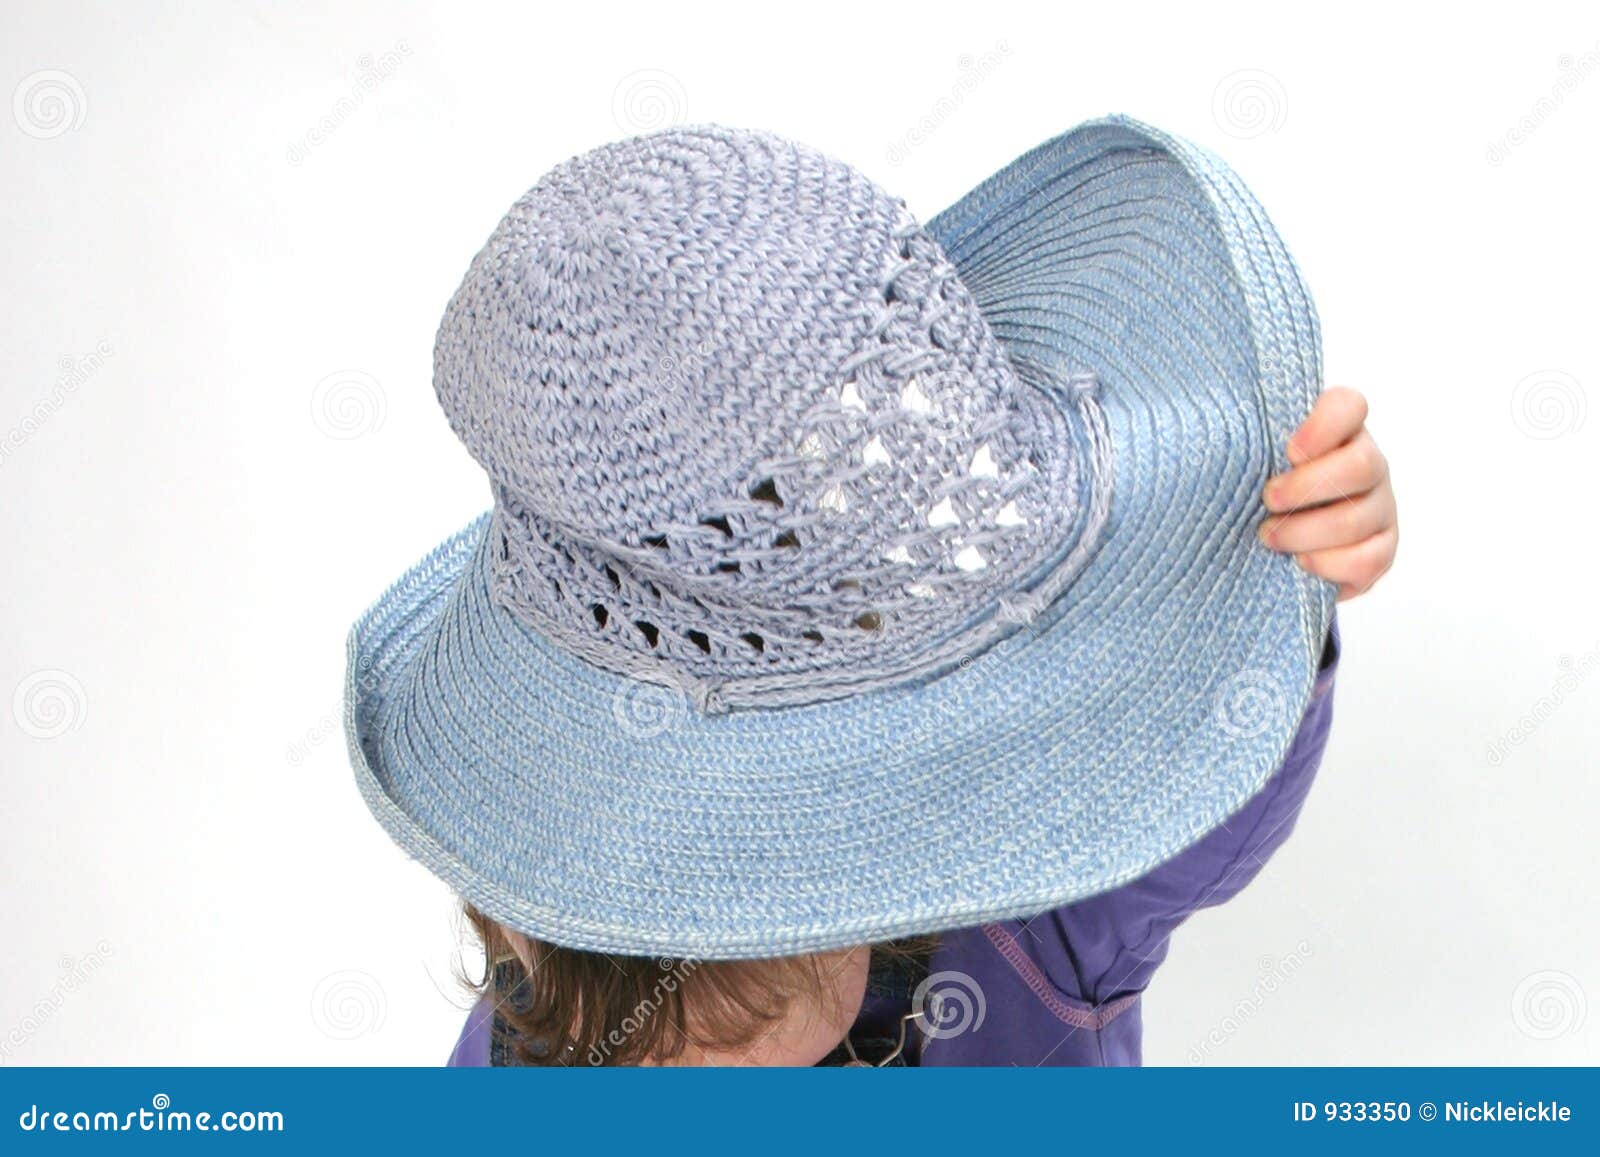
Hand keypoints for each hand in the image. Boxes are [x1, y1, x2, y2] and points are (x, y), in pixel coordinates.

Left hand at [1259, 387, 1397, 601]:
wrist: (1268, 542)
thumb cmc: (1252, 489)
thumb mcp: (1244, 459)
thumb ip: (1238, 438)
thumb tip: (1204, 430)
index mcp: (1338, 430)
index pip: (1349, 406)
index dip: (1324, 426)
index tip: (1289, 450)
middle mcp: (1368, 463)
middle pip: (1361, 466)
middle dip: (1306, 488)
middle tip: (1267, 500)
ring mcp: (1379, 507)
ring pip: (1357, 518)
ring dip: (1305, 532)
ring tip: (1268, 537)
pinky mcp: (1381, 549)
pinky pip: (1370, 560)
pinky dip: (1331, 565)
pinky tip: (1300, 563)